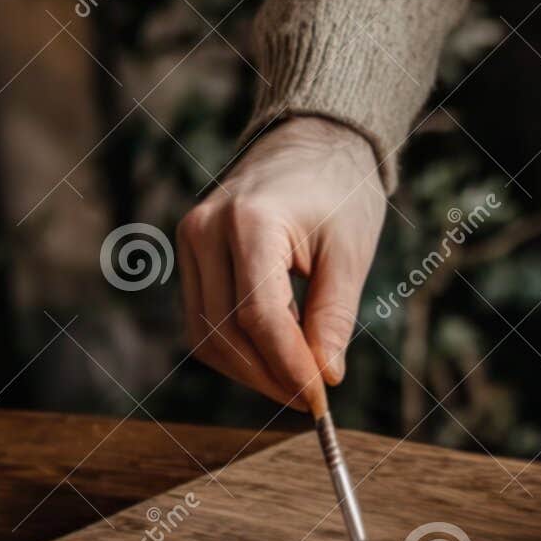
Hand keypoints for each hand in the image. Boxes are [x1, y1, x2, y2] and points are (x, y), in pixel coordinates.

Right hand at [177, 117, 385, 410]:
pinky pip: (203, 319)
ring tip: (298, 379)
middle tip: (313, 399)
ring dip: (251, 370)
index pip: (259, 317)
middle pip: (225, 332)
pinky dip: (237, 348)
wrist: (312, 140)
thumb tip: (326, 376)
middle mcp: (206, 229)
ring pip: (206, 334)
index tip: (321, 400)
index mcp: (249, 222)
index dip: (289, 368)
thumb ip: (334, 316)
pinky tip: (275, 354)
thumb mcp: (351, 251)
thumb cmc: (339, 189)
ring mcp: (190, 240)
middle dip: (270, 376)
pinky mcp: (190, 252)